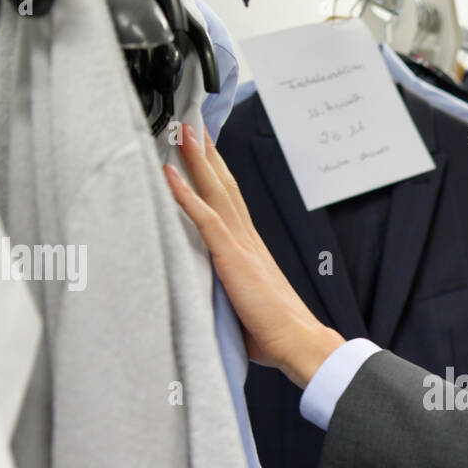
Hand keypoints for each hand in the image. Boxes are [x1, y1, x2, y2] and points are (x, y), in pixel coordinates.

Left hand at [163, 123, 344, 388]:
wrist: (299, 341)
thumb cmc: (275, 333)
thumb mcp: (247, 306)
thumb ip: (230, 292)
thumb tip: (213, 298)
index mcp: (251, 250)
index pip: (231, 203)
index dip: (218, 174)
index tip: (207, 151)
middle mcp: (247, 240)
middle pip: (223, 186)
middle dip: (207, 154)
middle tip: (192, 125)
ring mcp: (241, 246)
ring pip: (215, 191)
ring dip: (196, 160)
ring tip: (182, 131)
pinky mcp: (233, 257)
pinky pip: (204, 217)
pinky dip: (185, 193)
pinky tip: (169, 172)